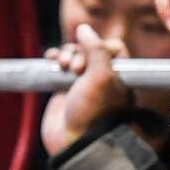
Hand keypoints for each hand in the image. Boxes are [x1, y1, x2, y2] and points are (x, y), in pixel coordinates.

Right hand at [40, 23, 133, 154]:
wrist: (74, 141)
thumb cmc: (94, 110)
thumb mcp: (102, 75)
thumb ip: (95, 48)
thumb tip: (83, 28)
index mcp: (120, 76)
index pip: (113, 47)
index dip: (100, 45)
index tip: (92, 56)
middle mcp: (102, 78)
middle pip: (90, 48)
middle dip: (80, 51)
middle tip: (76, 69)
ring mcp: (82, 83)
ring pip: (73, 55)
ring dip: (66, 54)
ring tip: (63, 66)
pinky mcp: (63, 89)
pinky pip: (58, 66)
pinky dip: (54, 59)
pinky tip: (50, 60)